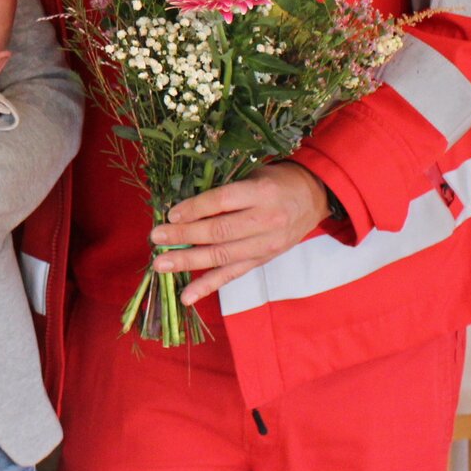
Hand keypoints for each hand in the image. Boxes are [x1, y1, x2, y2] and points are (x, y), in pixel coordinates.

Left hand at [152, 163, 329, 305]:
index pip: (223, 202)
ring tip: (161, 264)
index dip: (195, 209)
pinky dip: (207, 286)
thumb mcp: (253, 174)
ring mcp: (265, 245)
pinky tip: (186, 296)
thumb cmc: (276, 180)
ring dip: (188, 261)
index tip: (171, 214)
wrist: (313, 197)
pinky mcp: (262, 260)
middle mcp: (266, 221)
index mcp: (262, 193)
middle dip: (184, 236)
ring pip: (222, 257)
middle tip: (156, 238)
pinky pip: (232, 275)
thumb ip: (225, 188)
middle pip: (219, 232)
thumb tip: (182, 205)